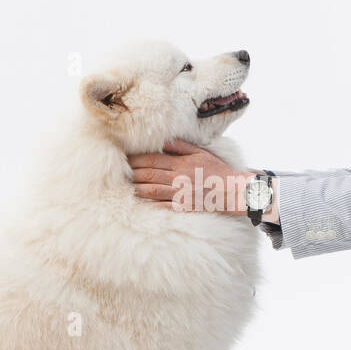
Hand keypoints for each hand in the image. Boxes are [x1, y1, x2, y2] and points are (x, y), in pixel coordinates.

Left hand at [126, 138, 252, 214]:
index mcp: (181, 164)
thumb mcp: (201, 154)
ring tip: (124, 187)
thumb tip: (163, 142)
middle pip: (148, 174)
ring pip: (151, 190)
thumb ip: (181, 147)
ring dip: (135, 188)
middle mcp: (178, 178)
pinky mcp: (183, 207)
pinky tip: (139, 204)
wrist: (233, 192)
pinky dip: (149, 205)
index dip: (137, 159)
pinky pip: (161, 206)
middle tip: (118, 172)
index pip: (153, 159)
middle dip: (132, 172)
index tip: (125, 158)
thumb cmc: (217, 171)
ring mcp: (179, 194)